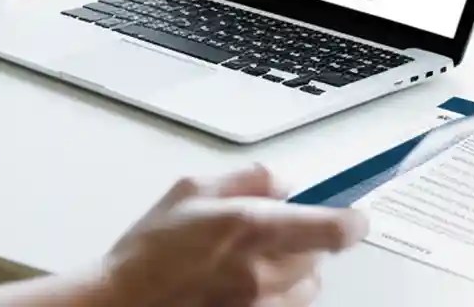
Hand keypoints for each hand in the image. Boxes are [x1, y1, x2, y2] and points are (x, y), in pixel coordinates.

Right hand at [99, 165, 367, 306]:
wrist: (122, 304)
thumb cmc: (149, 251)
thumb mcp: (190, 191)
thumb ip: (246, 180)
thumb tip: (283, 184)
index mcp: (251, 227)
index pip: (335, 228)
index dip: (351, 220)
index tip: (351, 215)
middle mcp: (263, 272)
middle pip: (322, 258)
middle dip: (308, 242)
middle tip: (275, 235)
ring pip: (308, 288)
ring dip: (295, 273)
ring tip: (255, 266)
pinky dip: (278, 298)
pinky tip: (245, 289)